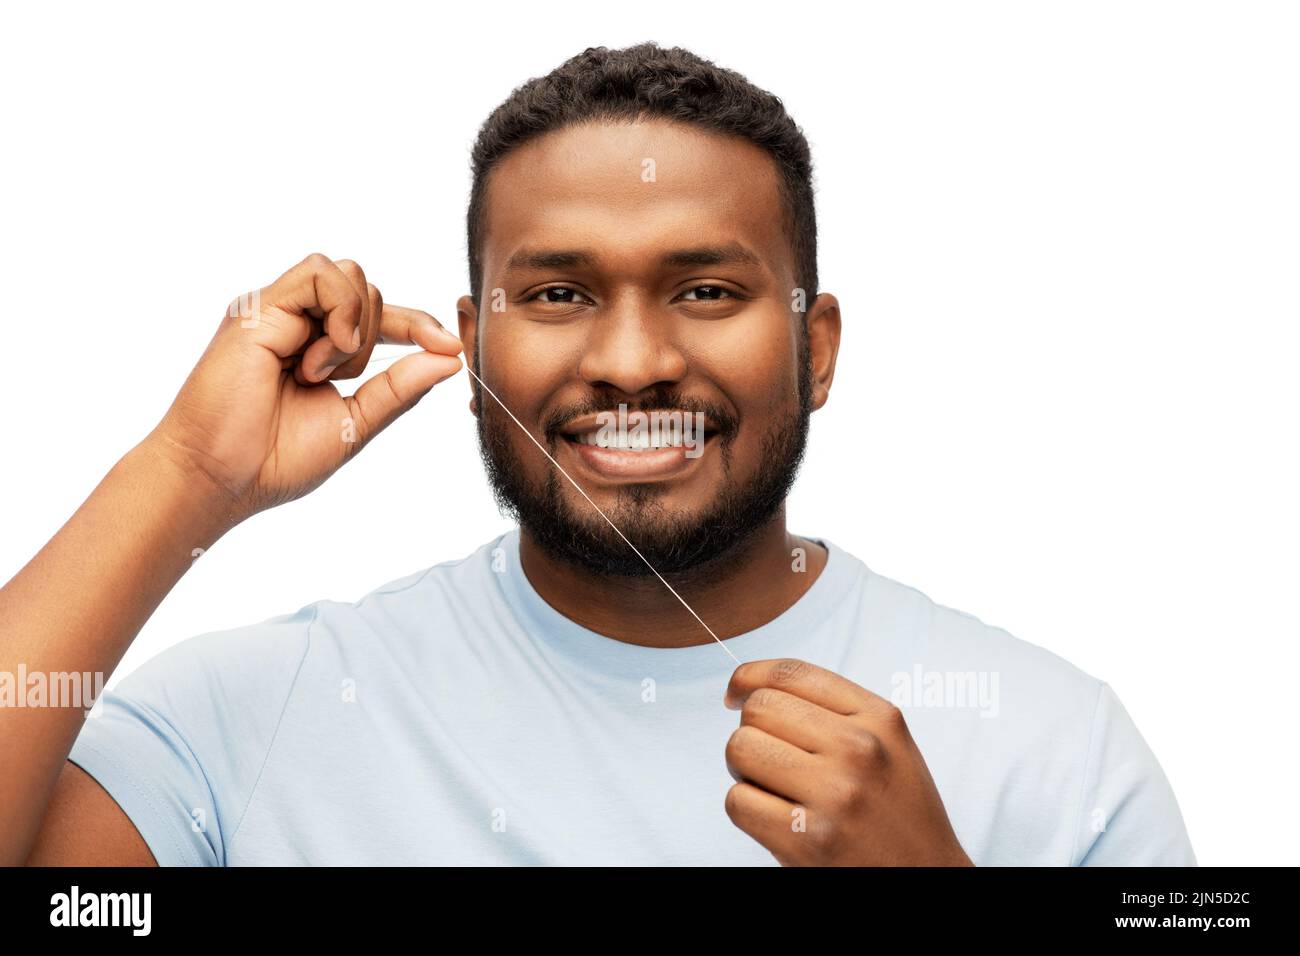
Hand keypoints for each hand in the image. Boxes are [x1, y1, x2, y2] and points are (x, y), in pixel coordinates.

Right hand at [147, 253, 462, 522]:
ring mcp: (276, 311)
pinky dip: (338, 312)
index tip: (451, 346)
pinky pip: (320, 274)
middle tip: (335, 380)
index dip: (419, 326)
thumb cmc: (274, 459)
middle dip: (377, 334)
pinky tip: (318, 356)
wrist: (221, 478)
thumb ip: (400, 388)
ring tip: (319, 372)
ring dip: (355, 325)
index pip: (381, 318)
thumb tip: (450, 359)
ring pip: (347, 274)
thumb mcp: (356, 423)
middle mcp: (297, 323)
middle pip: (368, 289)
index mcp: (318, 348)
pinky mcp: (258, 306)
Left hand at [723, 658, 972, 865]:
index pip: (791, 673)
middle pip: (759, 708)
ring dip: (744, 770)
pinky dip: (746, 809)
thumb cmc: (899, 812)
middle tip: (769, 759)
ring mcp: (835, 794)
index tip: (736, 693)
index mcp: (878, 718)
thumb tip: (751, 689)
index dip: (748, 677)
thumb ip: (834, 710)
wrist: (928, 877)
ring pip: (740, 749)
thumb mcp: (888, 743)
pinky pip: (738, 802)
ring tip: (775, 788)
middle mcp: (859, 748)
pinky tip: (776, 818)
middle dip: (752, 731)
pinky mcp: (808, 839)